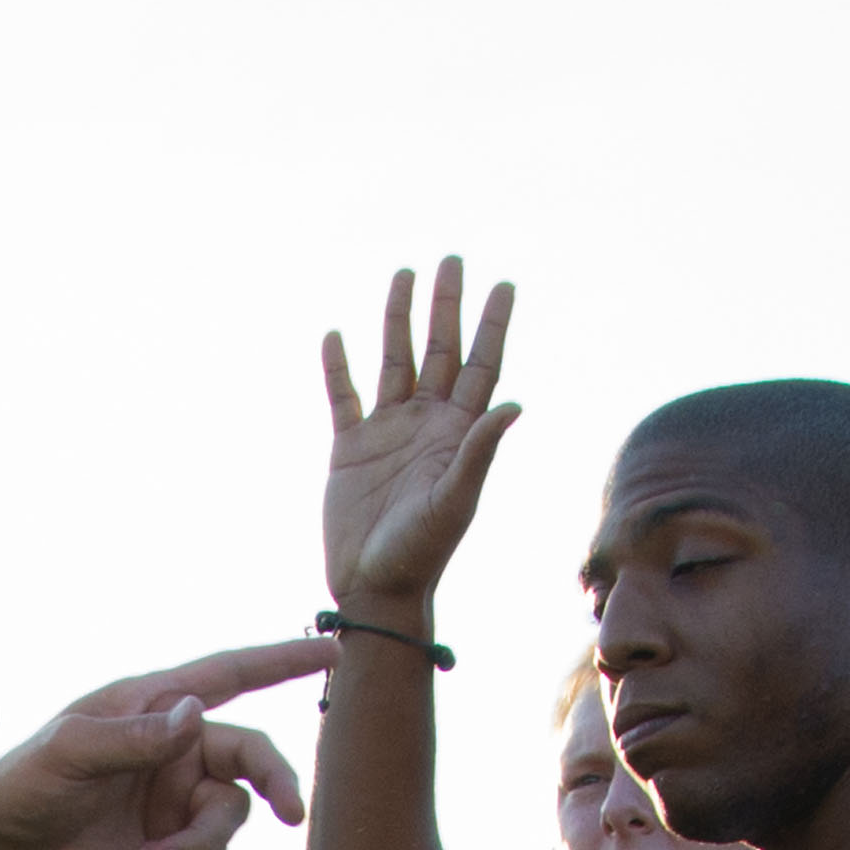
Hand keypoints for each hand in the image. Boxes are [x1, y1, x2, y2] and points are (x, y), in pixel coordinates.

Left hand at [0, 643, 324, 849]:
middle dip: (274, 782)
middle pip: (251, 754)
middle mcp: (172, 743)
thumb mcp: (72, 754)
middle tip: (291, 814)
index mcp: (151, 704)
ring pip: (232, 811)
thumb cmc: (24, 786)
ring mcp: (173, 791)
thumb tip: (193, 714)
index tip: (334, 651)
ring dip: (207, 839)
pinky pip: (211, 847)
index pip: (230, 674)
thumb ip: (135, 737)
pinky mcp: (169, 835)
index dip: (283, 661)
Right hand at [320, 260, 519, 609]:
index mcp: (459, 434)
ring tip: (403, 274)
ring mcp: (388, 432)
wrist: (374, 589)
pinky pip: (344, 397)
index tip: (503, 284)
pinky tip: (336, 335)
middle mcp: (427, 425)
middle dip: (446, 306)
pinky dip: (338, 367)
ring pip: (395, 361)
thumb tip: (513, 404)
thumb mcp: (456, 500)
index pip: (481, 366)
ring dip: (398, 319)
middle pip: (440, 351)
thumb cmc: (422, 552)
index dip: (492, 325)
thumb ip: (479, 452)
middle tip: (452, 260)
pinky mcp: (349, 448)